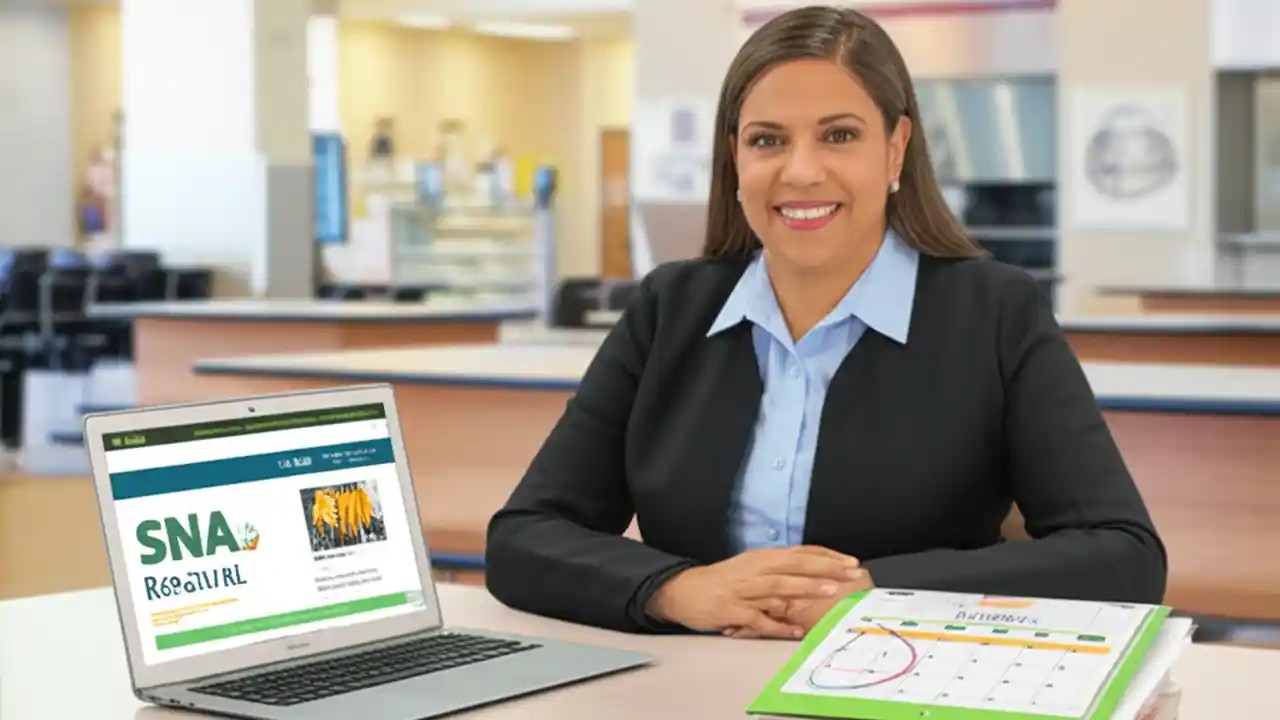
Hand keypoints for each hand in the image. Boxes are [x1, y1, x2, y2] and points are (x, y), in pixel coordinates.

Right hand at [644, 546, 862, 638]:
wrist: (683, 590)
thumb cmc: (723, 582)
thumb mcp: (751, 569)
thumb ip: (779, 573)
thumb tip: (812, 577)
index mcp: (761, 558)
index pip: (800, 552)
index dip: (826, 556)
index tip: (850, 561)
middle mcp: (754, 569)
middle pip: (793, 564)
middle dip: (824, 567)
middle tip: (850, 572)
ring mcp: (742, 589)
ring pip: (778, 586)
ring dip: (804, 587)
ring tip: (830, 590)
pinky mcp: (731, 610)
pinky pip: (757, 619)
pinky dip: (777, 625)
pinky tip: (794, 631)